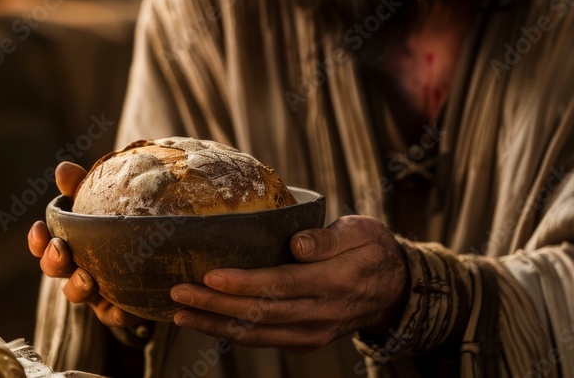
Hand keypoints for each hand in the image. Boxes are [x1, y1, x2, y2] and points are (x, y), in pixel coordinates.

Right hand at [27, 161, 145, 327]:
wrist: (158, 252)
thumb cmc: (119, 223)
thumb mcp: (103, 201)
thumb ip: (82, 187)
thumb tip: (63, 169)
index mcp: (69, 244)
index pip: (43, 245)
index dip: (37, 240)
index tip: (39, 228)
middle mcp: (76, 267)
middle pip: (54, 270)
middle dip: (53, 261)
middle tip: (61, 249)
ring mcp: (95, 290)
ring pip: (76, 293)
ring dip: (77, 286)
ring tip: (88, 277)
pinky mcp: (117, 308)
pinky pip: (112, 315)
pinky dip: (115, 312)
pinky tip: (124, 307)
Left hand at [168, 215, 409, 350]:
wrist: (394, 289)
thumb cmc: (372, 249)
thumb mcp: (361, 231)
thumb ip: (330, 238)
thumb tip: (296, 244)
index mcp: (334, 282)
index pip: (281, 285)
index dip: (244, 283)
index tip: (210, 275)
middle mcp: (321, 314)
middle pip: (260, 313)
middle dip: (215, 304)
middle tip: (178, 292)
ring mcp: (312, 333)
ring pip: (257, 334)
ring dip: (215, 325)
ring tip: (180, 313)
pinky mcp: (305, 341)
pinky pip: (263, 340)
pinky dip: (232, 333)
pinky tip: (206, 322)